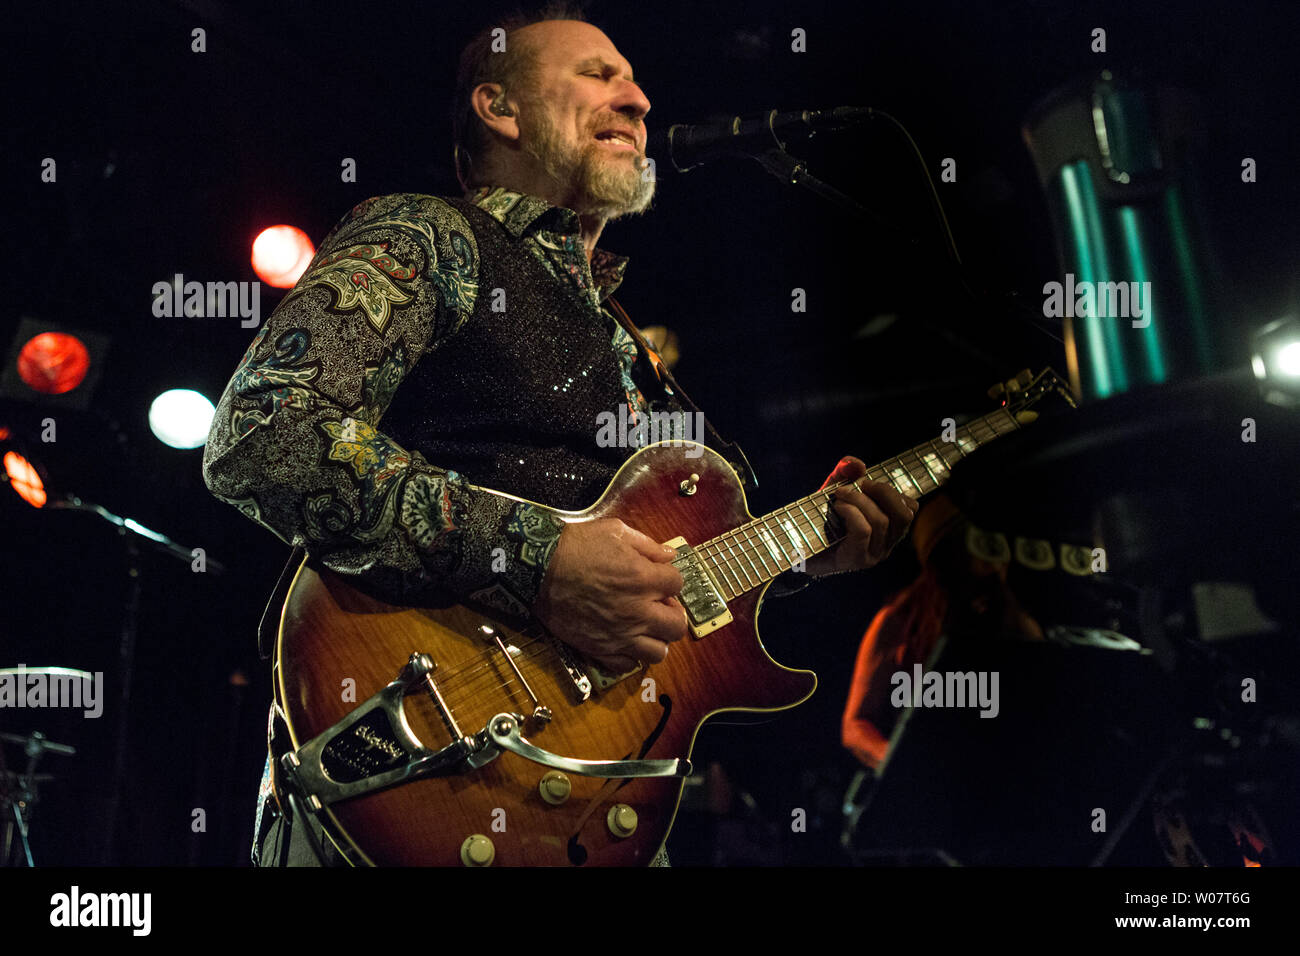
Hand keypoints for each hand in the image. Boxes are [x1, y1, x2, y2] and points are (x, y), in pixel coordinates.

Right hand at [532, 518, 688, 671]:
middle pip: (676, 625)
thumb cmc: (575, 547)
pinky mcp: (600, 648)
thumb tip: (669, 554)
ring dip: (656, 638)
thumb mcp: (614, 532)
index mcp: (643, 579)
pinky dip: (630, 656)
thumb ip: (647, 545)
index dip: (669, 579)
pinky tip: (624, 640)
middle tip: (658, 605)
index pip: (677, 584)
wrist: (538, 569)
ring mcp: (619, 634)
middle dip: (672, 613)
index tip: (657, 577)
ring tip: (645, 627)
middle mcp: (637, 611)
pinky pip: (627, 665)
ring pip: (658, 652)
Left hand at [805, 456, 918, 575]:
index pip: (911, 508)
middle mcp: (887, 545)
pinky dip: (851, 512)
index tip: (868, 483)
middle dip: (883, 492)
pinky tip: (837, 507)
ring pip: (881, 521)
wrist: (798, 546)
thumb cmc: (820, 518)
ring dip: (859, 500)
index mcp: (890, 529)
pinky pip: (863, 530)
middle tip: (860, 484)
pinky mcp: (857, 560)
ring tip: (840, 495)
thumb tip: (858, 463)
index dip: (893, 491)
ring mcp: (874, 555)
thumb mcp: (835, 490)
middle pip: (904, 515)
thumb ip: (845, 472)